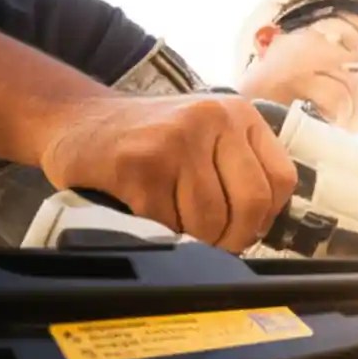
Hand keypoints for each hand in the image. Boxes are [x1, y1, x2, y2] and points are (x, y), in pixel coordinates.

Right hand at [40, 94, 297, 251]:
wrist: (75, 119)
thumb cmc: (149, 138)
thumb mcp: (206, 136)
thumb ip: (239, 168)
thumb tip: (263, 227)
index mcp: (238, 115)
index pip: (282, 180)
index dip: (265, 217)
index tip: (245, 228)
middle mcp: (213, 118)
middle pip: (251, 203)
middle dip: (234, 237)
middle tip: (214, 244)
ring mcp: (175, 139)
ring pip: (209, 219)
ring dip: (194, 238)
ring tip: (175, 224)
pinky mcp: (138, 165)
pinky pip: (167, 223)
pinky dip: (159, 232)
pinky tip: (144, 213)